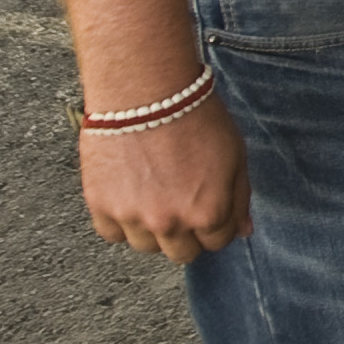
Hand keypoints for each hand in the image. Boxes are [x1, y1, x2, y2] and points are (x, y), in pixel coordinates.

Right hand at [78, 89, 252, 263]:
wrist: (145, 90)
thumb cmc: (193, 115)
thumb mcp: (235, 154)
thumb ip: (239, 198)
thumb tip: (242, 231)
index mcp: (207, 213)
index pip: (217, 243)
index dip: (215, 223)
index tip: (206, 205)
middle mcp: (170, 223)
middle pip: (182, 253)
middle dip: (186, 232)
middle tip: (180, 201)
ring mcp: (132, 217)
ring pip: (146, 246)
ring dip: (152, 228)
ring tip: (154, 191)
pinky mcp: (101, 205)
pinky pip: (111, 233)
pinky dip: (119, 220)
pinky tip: (129, 193)